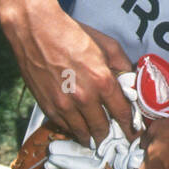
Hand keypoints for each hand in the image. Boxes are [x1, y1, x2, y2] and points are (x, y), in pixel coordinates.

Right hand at [7, 12, 136, 147]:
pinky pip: (64, 127)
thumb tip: (130, 83)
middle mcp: (84, 97)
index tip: (133, 133)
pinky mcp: (47, 106)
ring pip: (83, 133)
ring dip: (92, 137)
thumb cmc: (72, 34)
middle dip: (110, 135)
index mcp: (102, 81)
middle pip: (102, 128)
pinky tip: (78, 127)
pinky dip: (73, 130)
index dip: (130, 126)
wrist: (36, 30)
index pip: (122, 113)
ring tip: (96, 138)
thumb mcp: (107, 45)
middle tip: (114, 137)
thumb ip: (122, 66)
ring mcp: (64, 104)